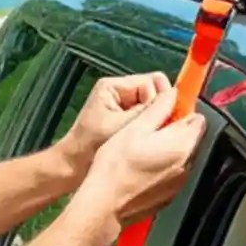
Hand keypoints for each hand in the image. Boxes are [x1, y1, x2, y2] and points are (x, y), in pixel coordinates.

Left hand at [56, 72, 170, 176]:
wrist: (73, 165)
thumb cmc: (89, 145)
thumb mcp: (120, 126)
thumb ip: (145, 111)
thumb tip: (171, 101)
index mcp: (114, 86)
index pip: (152, 81)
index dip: (161, 98)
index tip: (165, 116)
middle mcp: (120, 91)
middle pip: (154, 91)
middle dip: (159, 108)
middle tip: (162, 127)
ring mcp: (123, 104)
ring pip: (153, 104)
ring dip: (155, 118)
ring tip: (153, 134)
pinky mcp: (126, 117)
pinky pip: (147, 115)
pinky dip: (150, 125)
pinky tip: (148, 138)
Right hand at [73, 87, 205, 228]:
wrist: (104, 204)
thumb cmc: (116, 168)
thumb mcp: (136, 127)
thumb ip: (159, 109)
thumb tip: (172, 95)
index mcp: (182, 145)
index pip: (197, 118)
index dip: (182, 110)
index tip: (167, 109)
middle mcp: (186, 165)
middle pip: (190, 137)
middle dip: (174, 129)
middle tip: (148, 128)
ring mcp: (178, 182)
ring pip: (181, 155)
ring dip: (167, 148)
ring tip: (141, 149)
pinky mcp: (169, 194)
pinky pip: (172, 172)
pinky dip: (162, 166)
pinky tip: (141, 166)